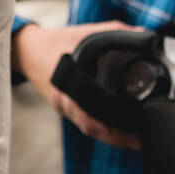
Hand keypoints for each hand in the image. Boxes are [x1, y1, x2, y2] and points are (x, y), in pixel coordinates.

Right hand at [13, 21, 143, 149]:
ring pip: (89, 129)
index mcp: (71, 84)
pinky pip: (85, 123)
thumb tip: (145, 36)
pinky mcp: (64, 107)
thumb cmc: (57, 42)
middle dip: (118, 138)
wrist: (29, 49)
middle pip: (93, 128)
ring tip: (135, 139)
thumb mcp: (87, 32)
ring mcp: (64, 107)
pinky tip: (117, 130)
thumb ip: (117, 32)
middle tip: (141, 141)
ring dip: (111, 137)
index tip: (137, 130)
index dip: (114, 127)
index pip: (93, 114)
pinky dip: (102, 130)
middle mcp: (66, 101)